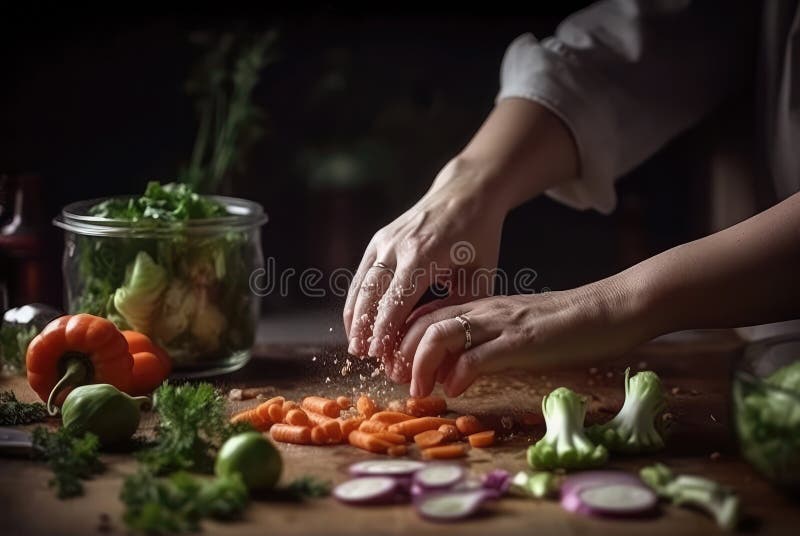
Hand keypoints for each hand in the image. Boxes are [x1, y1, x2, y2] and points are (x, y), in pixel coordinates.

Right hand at [343, 157, 505, 379]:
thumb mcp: (479, 274)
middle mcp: (397, 245)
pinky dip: (356, 299)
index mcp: (424, 254)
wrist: (465, 193)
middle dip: (364, 327)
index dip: (386, 330)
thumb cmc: (478, 237)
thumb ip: (458, 307)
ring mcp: (384, 240)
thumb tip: (436, 340)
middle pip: (371, 293)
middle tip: (361, 356)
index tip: (380, 355)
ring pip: (360, 284)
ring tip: (355, 345)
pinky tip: (355, 321)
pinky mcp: (378, 239)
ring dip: (355, 316)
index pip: (397, 300)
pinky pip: (362, 274)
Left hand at [396, 280, 643, 396]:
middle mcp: (484, 310)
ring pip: (441, 334)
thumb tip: (456, 367)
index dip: (403, 339)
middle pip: (424, 323)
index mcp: (481, 306)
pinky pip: (478, 355)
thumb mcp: (516, 329)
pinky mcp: (522, 341)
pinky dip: (459, 373)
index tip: (396, 365)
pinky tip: (455, 390)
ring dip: (421, 365)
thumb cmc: (566, 324)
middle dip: (402, 354)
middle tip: (398, 381)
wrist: (609, 308)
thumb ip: (486, 341)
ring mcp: (502, 324)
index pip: (427, 314)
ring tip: (419, 389)